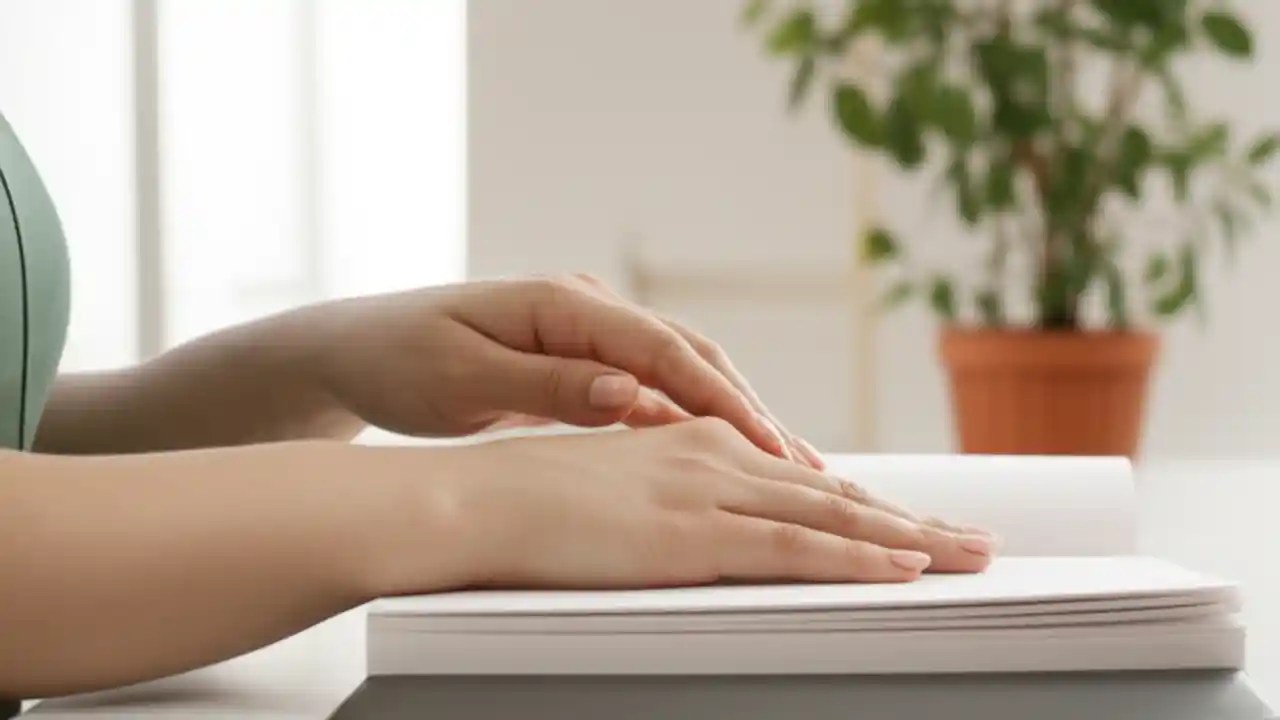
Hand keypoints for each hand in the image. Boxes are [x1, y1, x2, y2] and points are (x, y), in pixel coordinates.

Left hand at [311, 275, 822, 466]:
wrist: (354, 353)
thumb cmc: (397, 360)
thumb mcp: (462, 377)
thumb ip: (548, 384)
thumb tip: (628, 393)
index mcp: (563, 303)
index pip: (664, 349)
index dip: (722, 399)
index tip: (768, 444)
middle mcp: (587, 312)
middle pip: (690, 358)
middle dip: (749, 410)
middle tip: (805, 464)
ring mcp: (587, 338)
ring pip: (679, 379)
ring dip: (730, 422)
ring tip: (787, 469)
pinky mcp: (579, 368)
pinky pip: (650, 398)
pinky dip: (690, 429)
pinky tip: (725, 463)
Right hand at [387, 419, 994, 591]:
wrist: (476, 501)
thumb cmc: (528, 503)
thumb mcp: (612, 492)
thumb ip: (663, 501)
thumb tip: (695, 528)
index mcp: (698, 445)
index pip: (804, 481)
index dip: (870, 506)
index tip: (917, 524)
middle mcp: (717, 459)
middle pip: (837, 495)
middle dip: (914, 521)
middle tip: (977, 539)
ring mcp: (709, 493)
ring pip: (833, 517)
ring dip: (910, 538)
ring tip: (970, 554)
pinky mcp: (693, 533)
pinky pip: (793, 545)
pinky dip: (855, 555)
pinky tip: (902, 566)